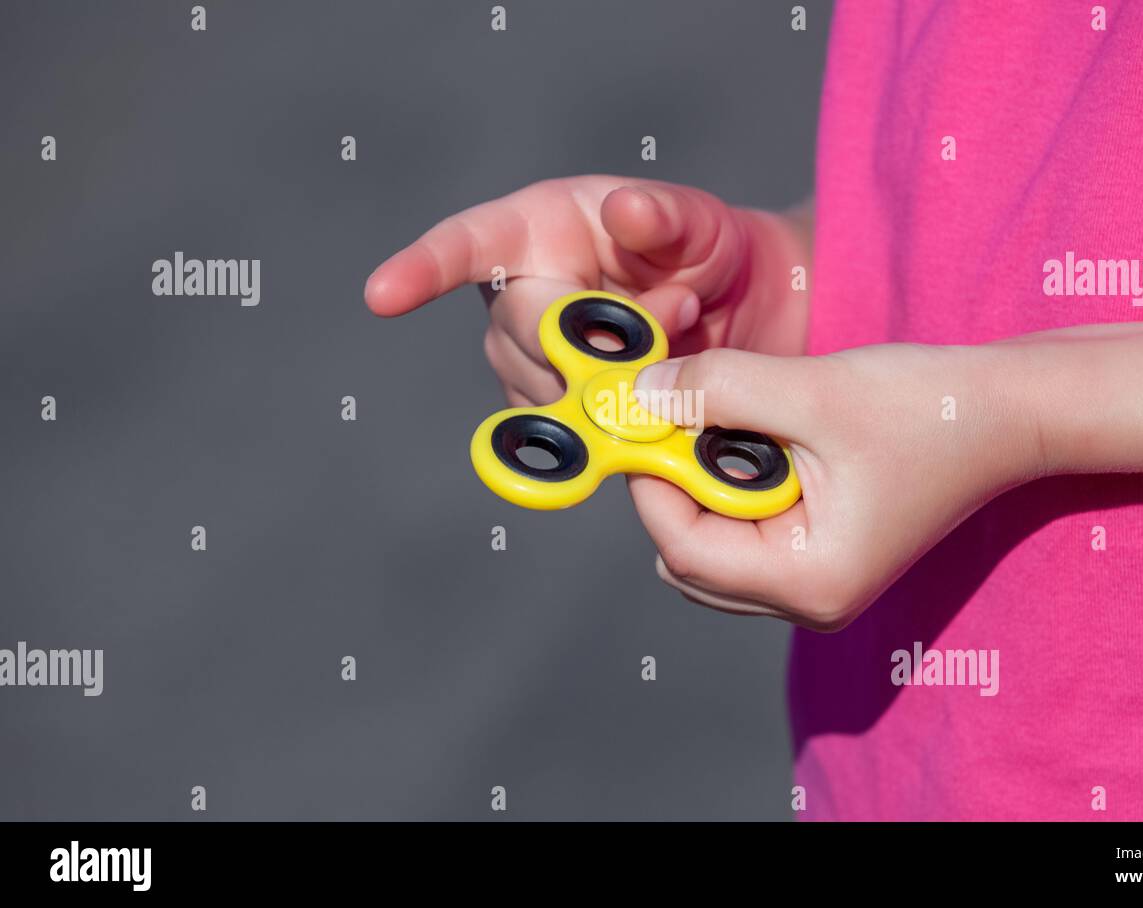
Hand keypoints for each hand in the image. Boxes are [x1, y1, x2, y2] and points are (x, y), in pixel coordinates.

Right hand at [364, 176, 811, 406]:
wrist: (724, 314)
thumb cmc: (695, 248)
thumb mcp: (693, 220)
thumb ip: (664, 215)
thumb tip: (627, 208)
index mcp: (530, 231)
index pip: (463, 247)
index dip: (421, 270)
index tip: (383, 294)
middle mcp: (515, 297)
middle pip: (524, 338)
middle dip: (592, 342)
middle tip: (669, 321)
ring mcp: (527, 362)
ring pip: (553, 391)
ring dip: (620, 379)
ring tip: (678, 332)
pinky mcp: (551, 413)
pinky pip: (574, 430)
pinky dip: (619, 416)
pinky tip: (657, 383)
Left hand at [627, 344, 1042, 630]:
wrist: (1007, 414)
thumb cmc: (927, 407)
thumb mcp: (813, 391)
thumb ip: (719, 390)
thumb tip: (639, 393)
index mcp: (809, 580)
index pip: (684, 549)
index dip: (649, 483)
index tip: (637, 417)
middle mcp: (810, 601)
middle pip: (689, 561)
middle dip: (672, 487)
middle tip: (677, 414)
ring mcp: (818, 587)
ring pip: (711, 553)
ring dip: (701, 489)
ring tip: (726, 422)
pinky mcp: (823, 560)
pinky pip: (744, 540)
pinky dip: (730, 493)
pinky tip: (755, 441)